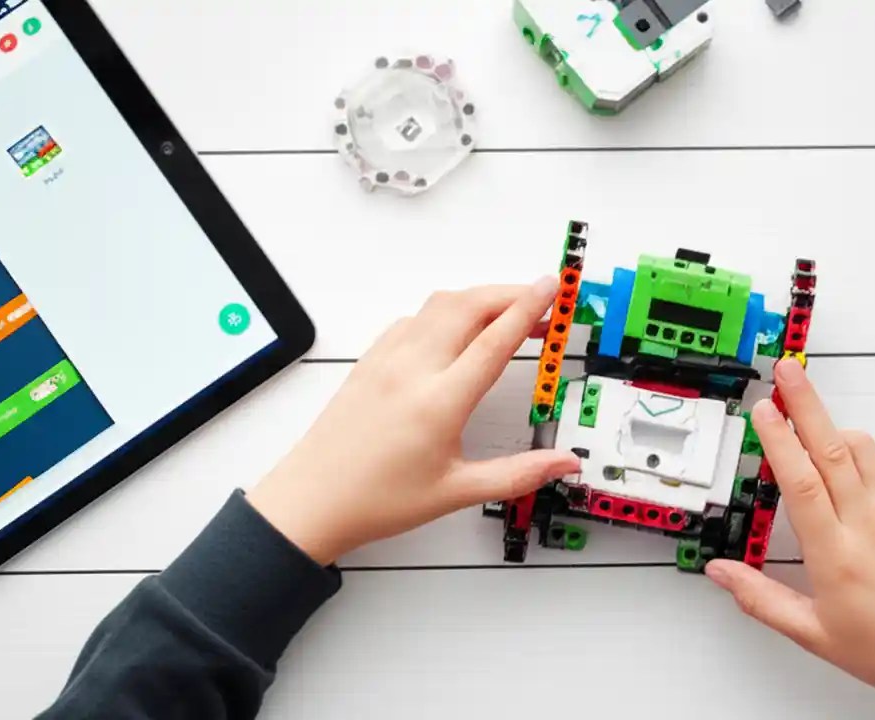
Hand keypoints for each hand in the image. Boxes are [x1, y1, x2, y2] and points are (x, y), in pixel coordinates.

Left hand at [248, 279, 580, 565]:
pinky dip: (445, 312)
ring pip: (440, 305)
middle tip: (542, 300)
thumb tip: (563, 464)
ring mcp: (387, 360)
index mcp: (438, 402)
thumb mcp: (456, 492)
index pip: (495, 340)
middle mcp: (412, 370)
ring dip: (479, 298)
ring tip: (507, 313)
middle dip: (511, 293)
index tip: (553, 288)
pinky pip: (413, 319)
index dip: (529, 308)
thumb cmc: (376, 500)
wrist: (311, 501)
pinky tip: (457, 331)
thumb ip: (518, 474)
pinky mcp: (369, 360)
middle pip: (470, 306)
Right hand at [705, 360, 874, 719]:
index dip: (779, 440)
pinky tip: (861, 461)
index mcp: (835, 555)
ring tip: (813, 428)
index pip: (801, 482)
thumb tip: (720, 573)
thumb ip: (760, 598)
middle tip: (786, 372)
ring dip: (835, 430)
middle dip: (805, 404)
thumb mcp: (812, 633)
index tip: (763, 411)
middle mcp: (869, 525)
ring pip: (863, 448)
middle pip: (830, 448)